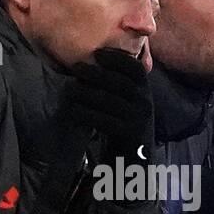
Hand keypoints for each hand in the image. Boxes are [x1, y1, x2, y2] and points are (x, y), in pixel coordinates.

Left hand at [61, 47, 153, 162]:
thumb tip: (90, 62)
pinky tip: (73, 110)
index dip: (118, 59)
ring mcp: (138, 120)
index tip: (98, 53)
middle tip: (76, 68)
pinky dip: (86, 114)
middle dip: (97, 73)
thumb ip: (116, 84)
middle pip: (120, 82)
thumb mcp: (125, 102)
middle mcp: (145, 103)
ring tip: (69, 88)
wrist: (132, 159)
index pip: (136, 69)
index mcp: (144, 91)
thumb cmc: (122, 124)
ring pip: (110, 101)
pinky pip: (105, 121)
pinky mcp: (128, 135)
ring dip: (87, 92)